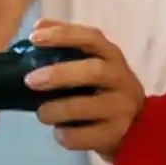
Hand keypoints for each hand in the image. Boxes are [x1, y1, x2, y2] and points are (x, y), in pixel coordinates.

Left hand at [24, 19, 145, 160]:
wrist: (135, 126)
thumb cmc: (102, 89)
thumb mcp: (91, 64)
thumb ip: (67, 46)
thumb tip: (38, 28)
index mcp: (112, 56)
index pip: (91, 37)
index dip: (63, 35)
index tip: (35, 36)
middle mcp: (122, 78)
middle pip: (93, 71)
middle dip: (58, 74)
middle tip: (30, 81)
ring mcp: (122, 108)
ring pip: (87, 107)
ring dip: (57, 110)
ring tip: (42, 113)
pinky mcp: (118, 134)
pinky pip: (86, 136)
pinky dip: (66, 135)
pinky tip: (59, 132)